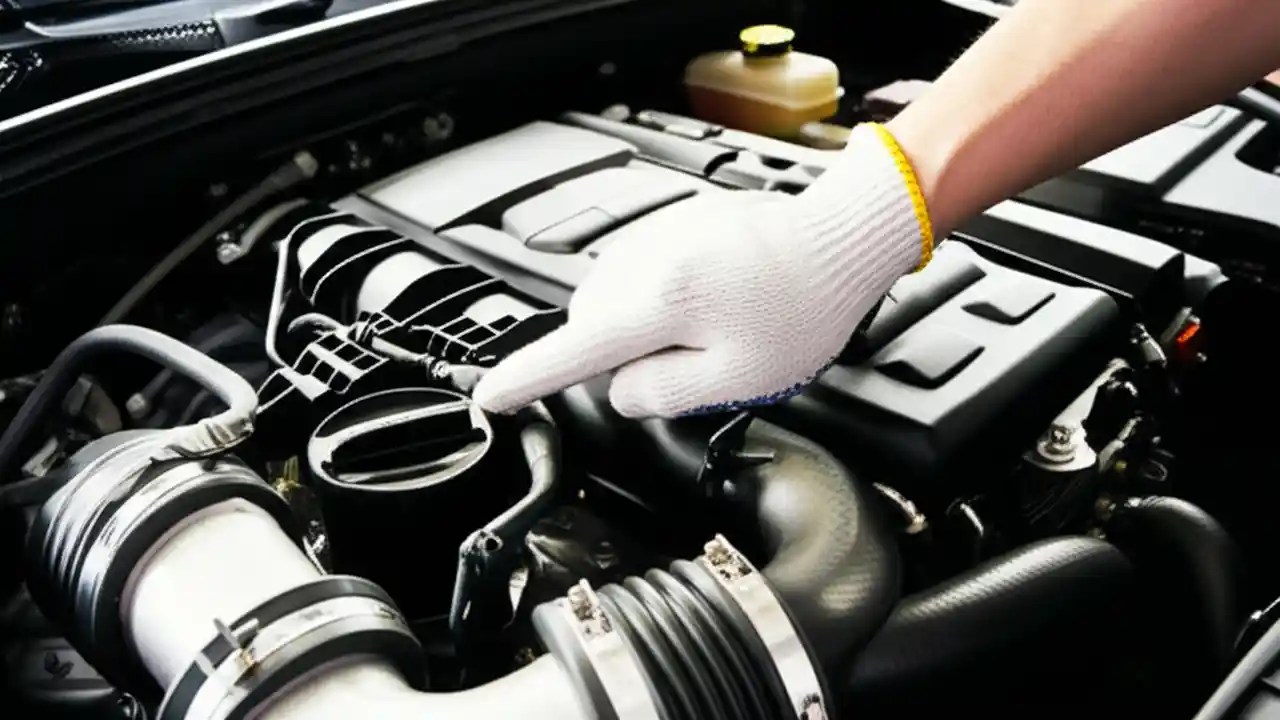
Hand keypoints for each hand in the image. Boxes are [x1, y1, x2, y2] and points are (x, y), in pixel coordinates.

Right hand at [472, 124, 931, 417]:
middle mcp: (647, 261)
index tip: (491, 393)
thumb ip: (662, 393)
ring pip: (615, 296)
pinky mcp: (673, 223)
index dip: (528, 378)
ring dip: (638, 324)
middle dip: (618, 353)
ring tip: (711, 329)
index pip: (574, 351)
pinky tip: (711, 301)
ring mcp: (658, 236)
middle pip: (594, 323)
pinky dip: (655, 296)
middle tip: (688, 365)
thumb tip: (620, 391)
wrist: (839, 238)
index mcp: (660, 303)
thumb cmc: (802, 308)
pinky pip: (639, 270)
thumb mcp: (737, 377)